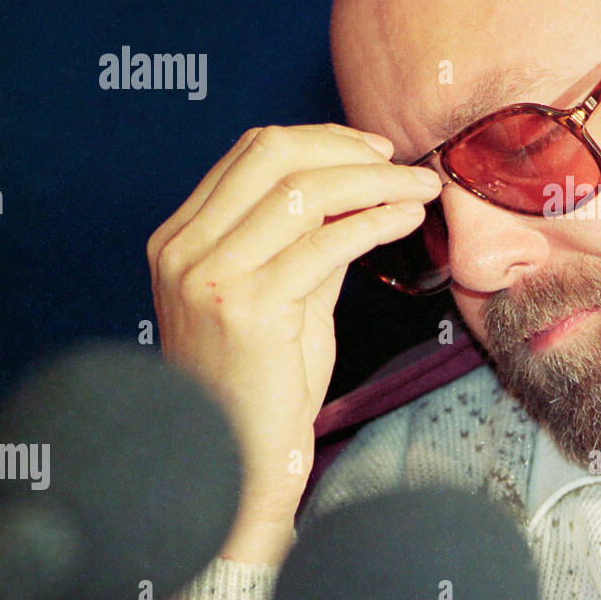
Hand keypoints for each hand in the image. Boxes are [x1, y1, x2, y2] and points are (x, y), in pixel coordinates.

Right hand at [147, 124, 441, 561]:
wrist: (241, 460)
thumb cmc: (264, 382)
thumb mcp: (282, 294)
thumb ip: (307, 239)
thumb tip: (362, 188)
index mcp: (181, 237)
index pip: (252, 152)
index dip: (322, 139)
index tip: (374, 149)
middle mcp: (183, 249)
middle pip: (273, 154)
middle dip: (348, 149)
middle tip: (402, 163)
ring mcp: (209, 276)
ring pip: (305, 191)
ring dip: (375, 182)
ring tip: (419, 190)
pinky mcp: (247, 307)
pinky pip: (326, 243)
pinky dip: (375, 221)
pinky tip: (405, 221)